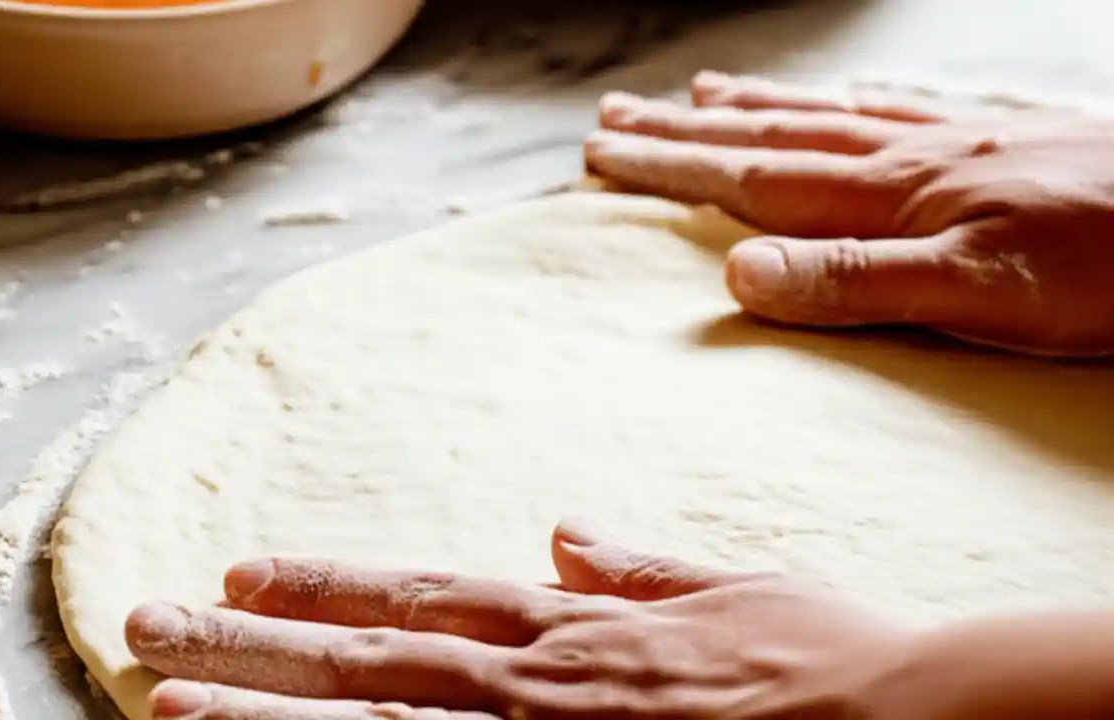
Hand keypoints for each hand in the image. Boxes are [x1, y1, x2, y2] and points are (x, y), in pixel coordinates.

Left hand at [125, 520, 911, 719]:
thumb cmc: (822, 660)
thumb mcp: (729, 589)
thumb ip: (634, 566)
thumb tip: (565, 533)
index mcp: (566, 628)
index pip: (417, 595)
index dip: (323, 583)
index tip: (243, 571)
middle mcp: (531, 683)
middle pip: (363, 655)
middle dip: (248, 644)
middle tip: (145, 626)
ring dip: (265, 717)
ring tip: (167, 706)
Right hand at [585, 71, 1113, 355]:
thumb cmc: (1108, 266)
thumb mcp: (977, 292)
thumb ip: (856, 281)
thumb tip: (740, 275)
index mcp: (891, 195)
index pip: (752, 179)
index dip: (671, 167)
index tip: (602, 154)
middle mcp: (909, 157)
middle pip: (772, 137)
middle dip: (685, 132)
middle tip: (616, 121)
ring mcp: (950, 144)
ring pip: (824, 119)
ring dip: (751, 110)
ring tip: (697, 95)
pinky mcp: (993, 144)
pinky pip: (891, 114)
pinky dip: (841, 107)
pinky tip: (834, 104)